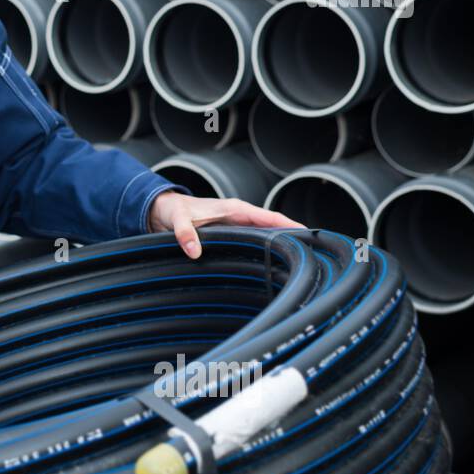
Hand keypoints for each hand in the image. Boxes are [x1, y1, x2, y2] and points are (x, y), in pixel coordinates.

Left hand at [148, 191, 304, 259]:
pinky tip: (272, 264)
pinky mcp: (229, 236)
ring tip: (300, 261)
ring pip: (264, 236)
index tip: (307, 233)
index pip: (268, 216)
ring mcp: (235, 226)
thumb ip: (184, 233)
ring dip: (279, 244)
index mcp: (234, 209)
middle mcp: (238, 217)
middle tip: (312, 253)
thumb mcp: (177, 219)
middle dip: (292, 236)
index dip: (288, 224)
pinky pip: (252, 243)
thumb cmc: (172, 210)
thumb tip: (195, 251)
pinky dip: (264, 250)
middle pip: (273, 227)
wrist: (161, 210)